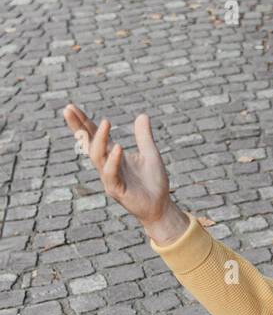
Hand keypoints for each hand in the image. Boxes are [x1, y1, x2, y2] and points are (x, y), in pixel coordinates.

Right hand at [62, 104, 184, 241]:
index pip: (92, 136)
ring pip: (97, 157)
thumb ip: (144, 136)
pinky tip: (117, 147)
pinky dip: (114, 160)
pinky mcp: (117, 190)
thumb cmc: (154, 183)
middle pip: (87, 144)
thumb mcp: (151, 154)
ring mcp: (110, 178)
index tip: (71, 107)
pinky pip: (111, 174)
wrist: (162, 207)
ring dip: (99, 139)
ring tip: (106, 122)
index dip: (82, 122)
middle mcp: (107, 166)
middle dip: (77, 127)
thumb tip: (142, 115)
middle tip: (68, 109)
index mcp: (112, 156)